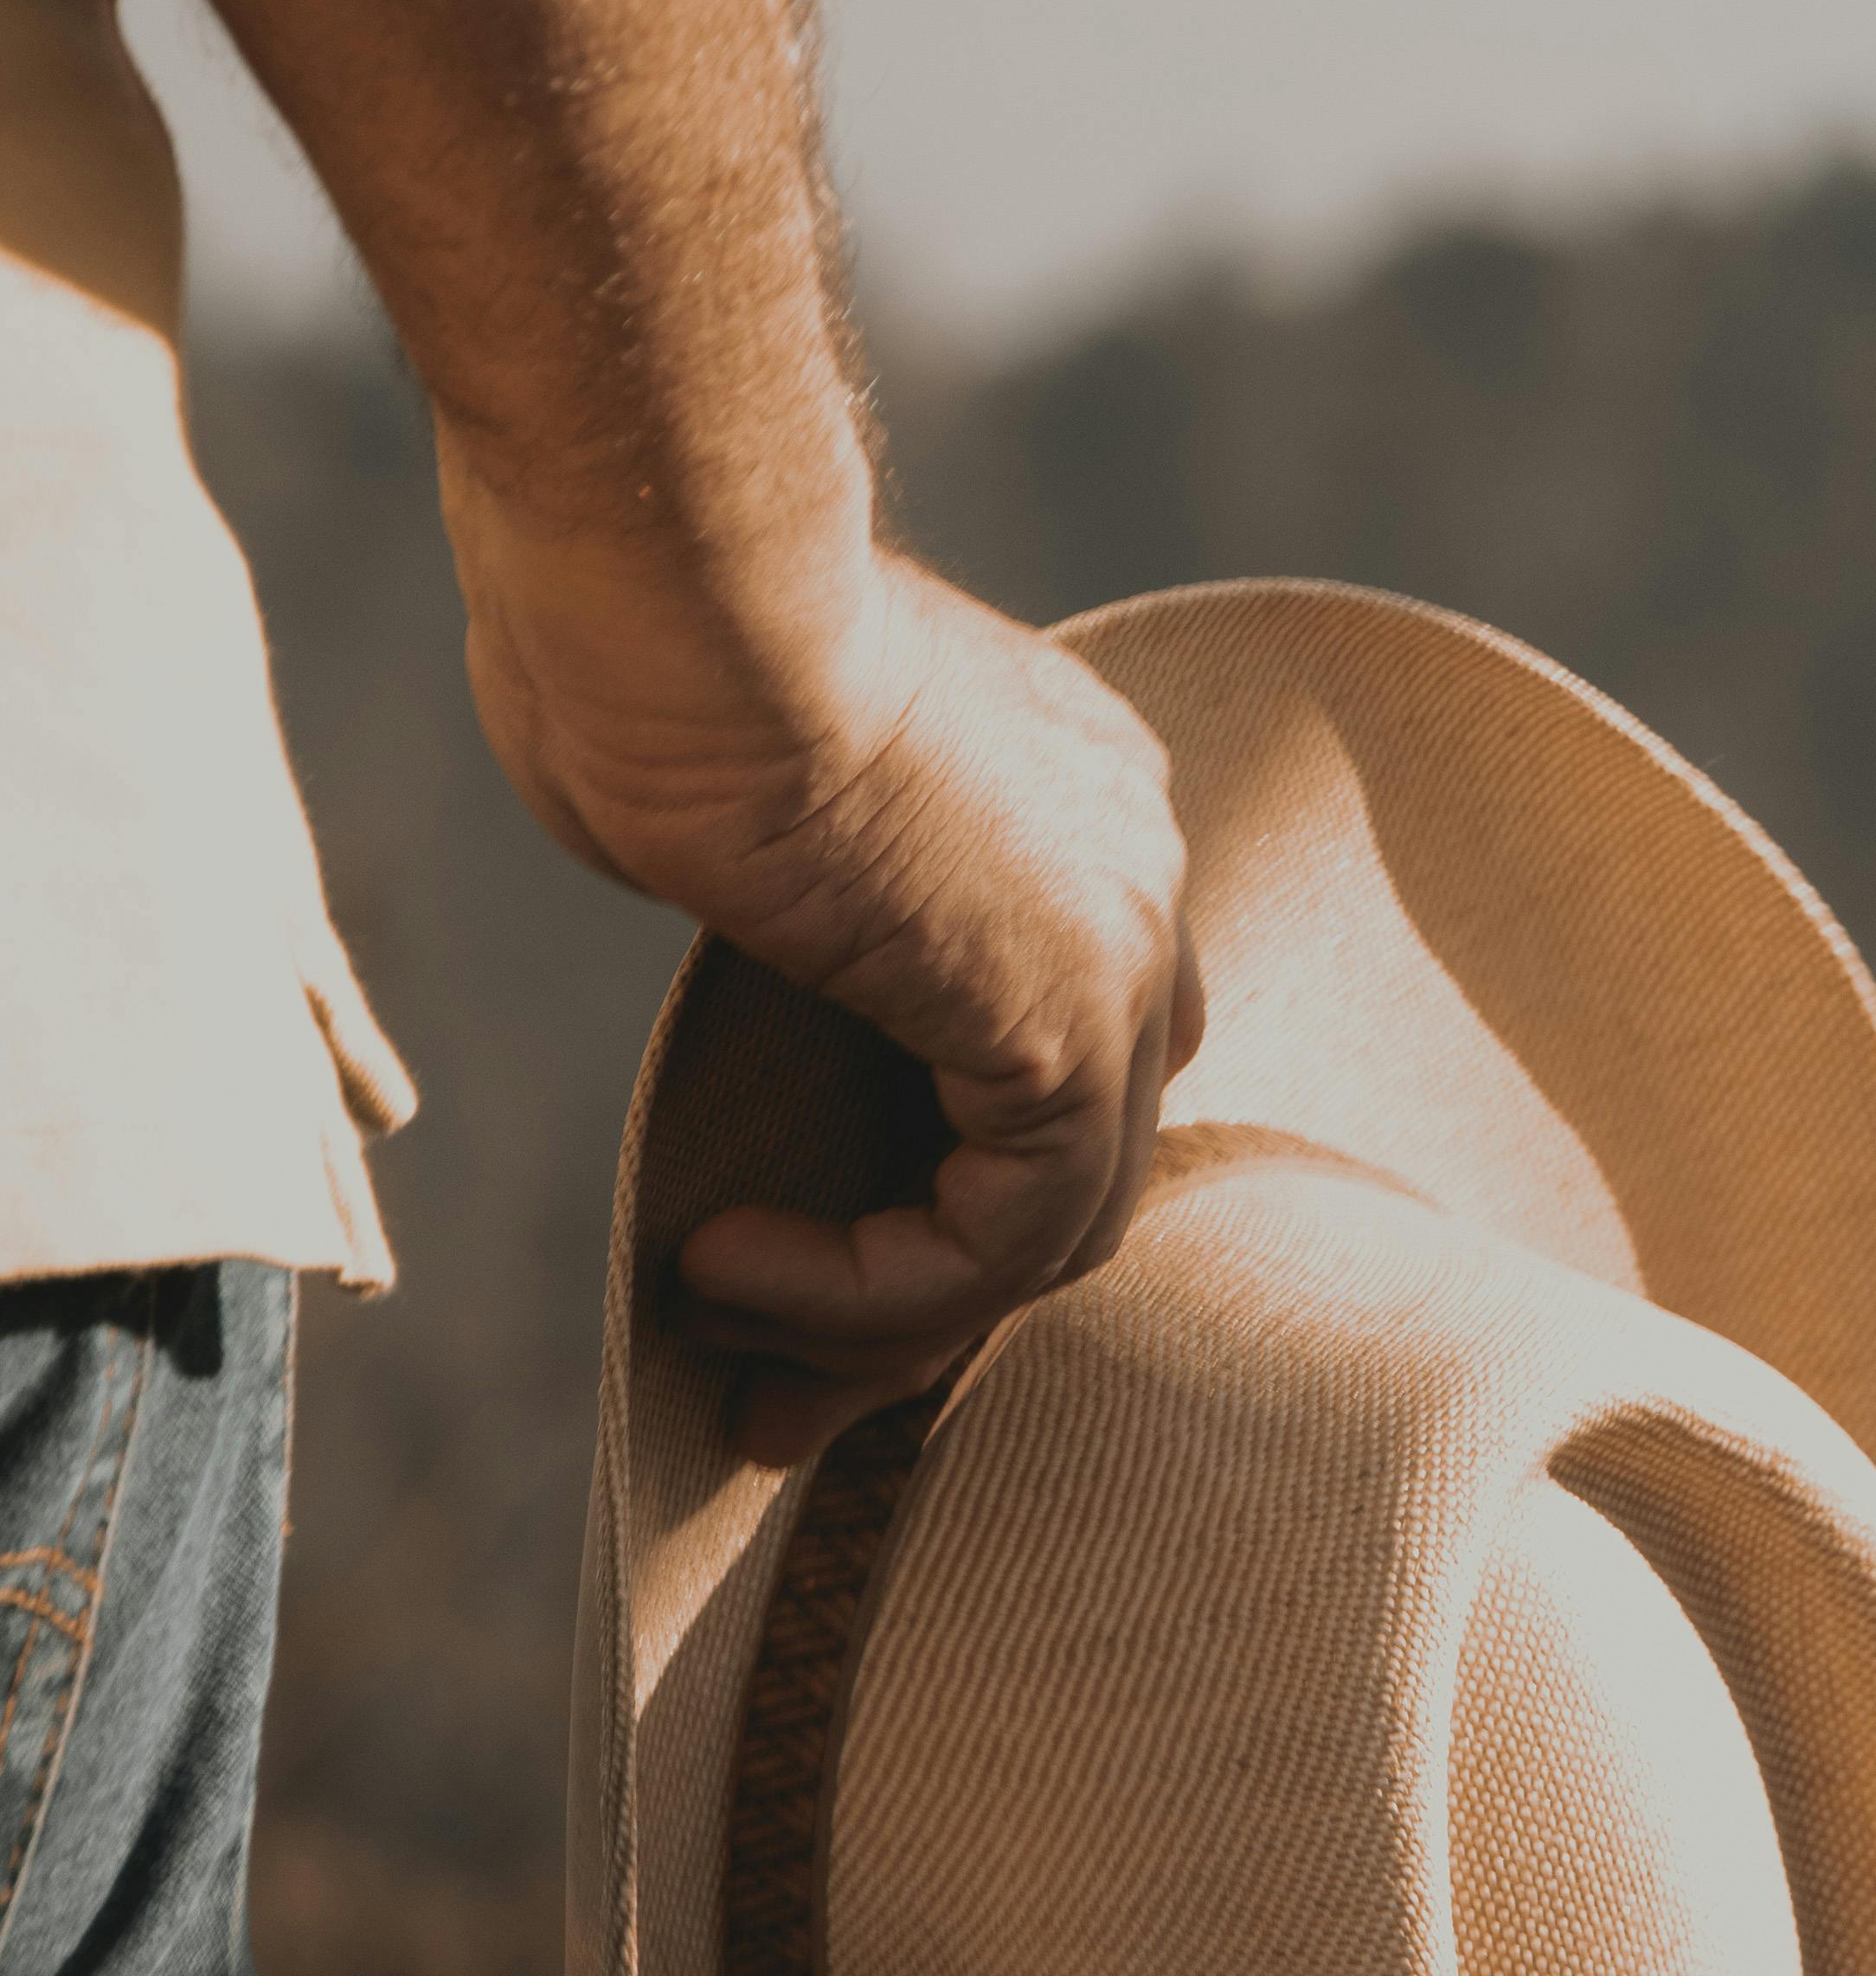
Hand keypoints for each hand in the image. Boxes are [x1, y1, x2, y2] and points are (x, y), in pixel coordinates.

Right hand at [466, 538, 1201, 1462]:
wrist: (677, 581)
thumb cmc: (648, 642)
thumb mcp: (736, 792)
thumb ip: (786, 898)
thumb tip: (742, 947)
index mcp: (1063, 804)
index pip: (1060, 1052)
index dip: (941, 1188)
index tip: (790, 1254)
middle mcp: (1128, 870)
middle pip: (1077, 1157)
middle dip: (931, 1301)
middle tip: (784, 1394)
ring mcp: (1117, 942)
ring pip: (1053, 1222)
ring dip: (892, 1328)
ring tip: (745, 1377)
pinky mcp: (1064, 1018)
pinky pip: (1002, 1231)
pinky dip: (872, 1290)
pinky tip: (731, 1269)